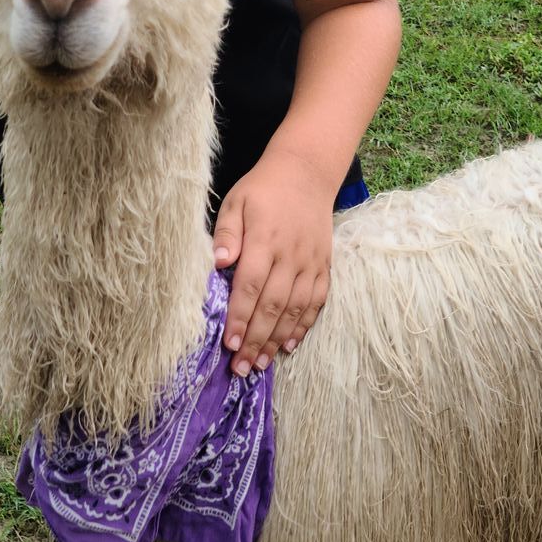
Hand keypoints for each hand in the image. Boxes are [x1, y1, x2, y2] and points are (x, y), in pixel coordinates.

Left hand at [211, 152, 333, 376]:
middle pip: (273, 305)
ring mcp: (310, 262)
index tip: (229, 344)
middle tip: (241, 368)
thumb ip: (226, 232)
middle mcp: (290, 254)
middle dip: (256, 339)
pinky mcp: (324, 265)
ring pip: (295, 309)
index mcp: (264, 238)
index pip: (251, 285)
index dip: (240, 317)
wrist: (307, 173)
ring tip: (261, 364)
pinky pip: (316, 302)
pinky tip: (289, 345)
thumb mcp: (236, 201)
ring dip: (277, 339)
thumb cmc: (262, 189)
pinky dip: (304, 326)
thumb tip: (218, 263)